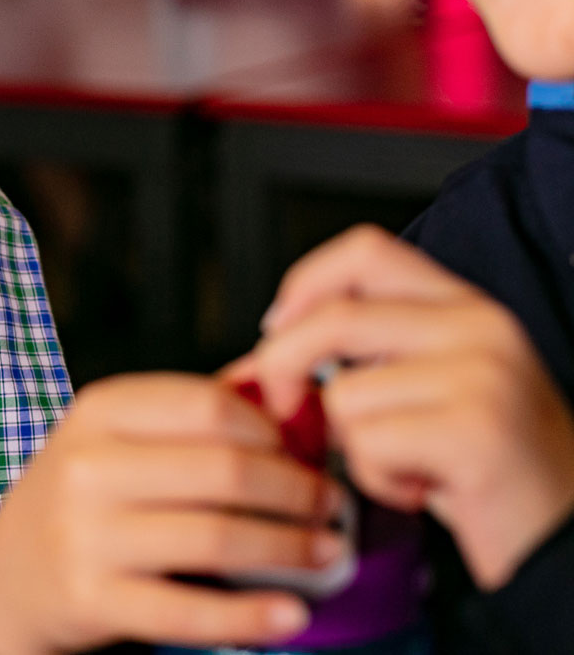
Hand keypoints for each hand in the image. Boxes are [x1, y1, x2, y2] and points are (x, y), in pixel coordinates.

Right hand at [0, 373, 331, 654]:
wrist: (12, 573)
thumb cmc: (90, 496)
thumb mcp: (121, 437)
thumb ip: (200, 410)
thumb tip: (290, 381)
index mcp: (98, 412)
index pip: (209, 406)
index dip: (275, 430)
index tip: (308, 452)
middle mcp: (86, 467)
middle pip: (223, 470)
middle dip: (298, 490)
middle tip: (332, 505)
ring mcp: (85, 536)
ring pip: (216, 538)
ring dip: (291, 548)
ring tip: (328, 553)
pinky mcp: (94, 600)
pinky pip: (189, 611)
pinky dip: (251, 615)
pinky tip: (293, 613)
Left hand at [252, 225, 573, 589]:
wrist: (567, 545)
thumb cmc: (487, 476)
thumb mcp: (426, 395)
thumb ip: (360, 361)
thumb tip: (253, 365)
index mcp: (467, 308)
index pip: (364, 250)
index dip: (303, 283)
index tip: (278, 329)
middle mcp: (480, 327)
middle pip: (332, 316)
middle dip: (284, 367)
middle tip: (291, 412)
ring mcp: (483, 374)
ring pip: (344, 394)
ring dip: (353, 448)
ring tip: (406, 467)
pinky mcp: (477, 430)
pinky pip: (369, 446)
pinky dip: (378, 481)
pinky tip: (424, 491)